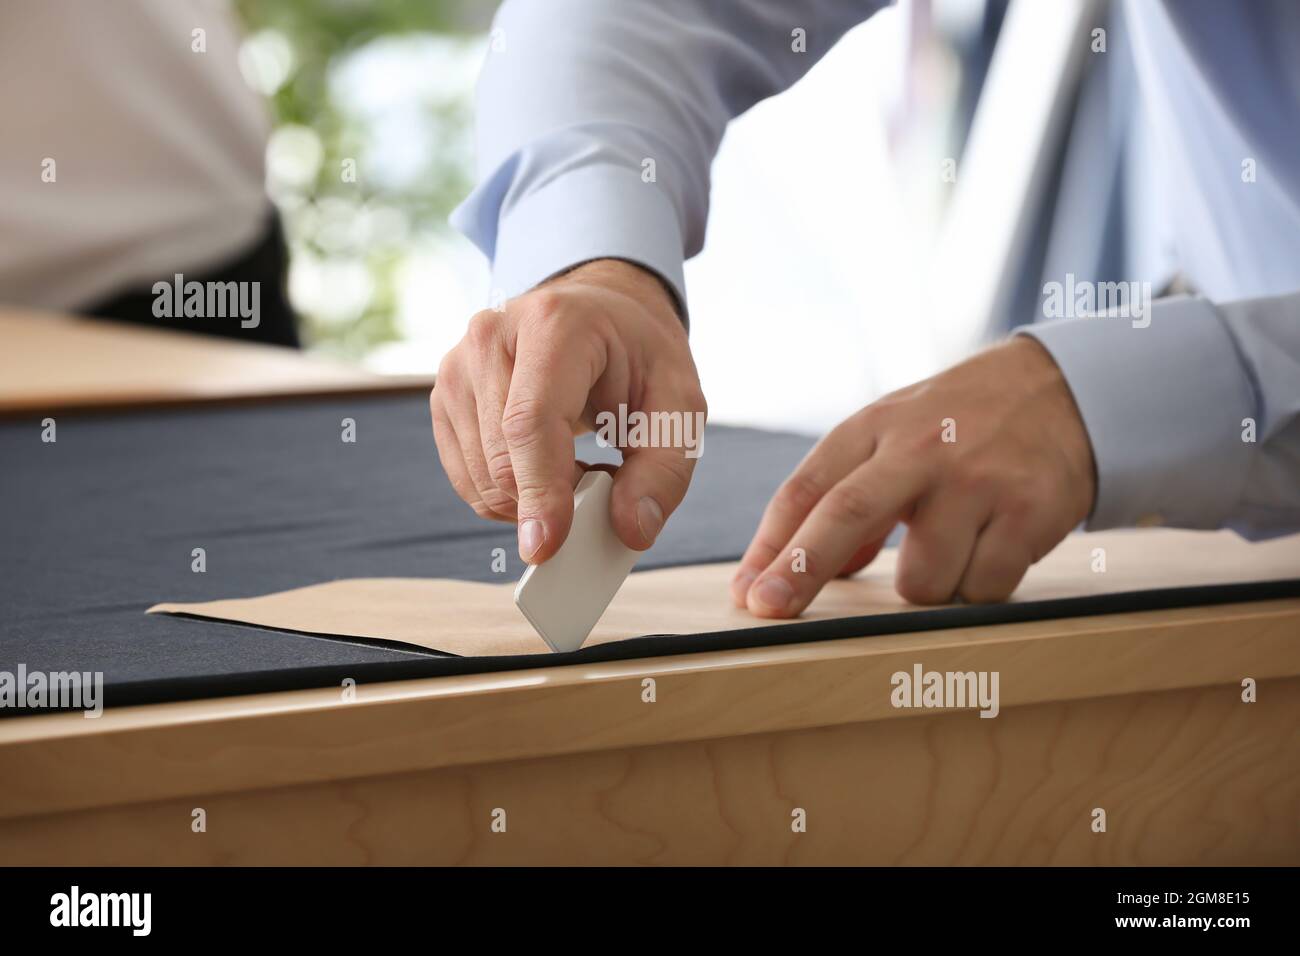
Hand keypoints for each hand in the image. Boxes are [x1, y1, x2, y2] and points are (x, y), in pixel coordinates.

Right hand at [430, 259, 706, 563]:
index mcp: (554, 323)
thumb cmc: (639, 354)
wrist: (601, 312)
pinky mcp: (446, 397)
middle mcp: (492, 336)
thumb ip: (664, 470)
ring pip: (481, 477)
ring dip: (531, 499)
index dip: (539, 489)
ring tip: (579, 464)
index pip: (531, 421)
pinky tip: (547, 467)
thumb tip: (631, 530)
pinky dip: (509, 494)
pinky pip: (468, 479)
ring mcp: (458, 366)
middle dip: (548, 502)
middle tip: (602, 485)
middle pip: (502, 456)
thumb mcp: (680, 404)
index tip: (547, 546)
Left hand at [731, 336, 1095, 613]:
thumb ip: (849, 495)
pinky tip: (990, 550)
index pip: (806, 488)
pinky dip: (978, 587)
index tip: (748, 591)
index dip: (770, 546)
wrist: (1062, 389)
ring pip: (923, 581)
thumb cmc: (959, 422)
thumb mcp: (894, 436)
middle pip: (845, 514)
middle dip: (801, 569)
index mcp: (874, 427)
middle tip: (769, 608)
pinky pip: (983, 588)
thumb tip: (811, 569)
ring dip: (927, 588)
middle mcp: (920, 449)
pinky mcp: (1029, 512)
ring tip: (951, 548)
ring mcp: (976, 481)